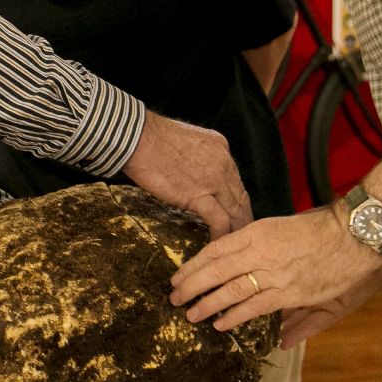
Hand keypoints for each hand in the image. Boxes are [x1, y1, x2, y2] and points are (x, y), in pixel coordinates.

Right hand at [121, 111, 250, 237]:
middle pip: (240, 197)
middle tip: (242, 234)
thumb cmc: (151, 137)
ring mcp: (213, 180)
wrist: (138, 138)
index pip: (235, 179)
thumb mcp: (186, 139)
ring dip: (236, 229)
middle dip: (243, 218)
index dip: (237, 198)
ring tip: (233, 244)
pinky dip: (220, 235)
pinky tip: (216, 244)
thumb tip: (194, 173)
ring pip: (235, 210)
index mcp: (220, 148)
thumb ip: (198, 156)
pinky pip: (219, 220)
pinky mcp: (198, 195)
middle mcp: (223, 163)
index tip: (236, 212)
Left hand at [170, 204, 381, 339]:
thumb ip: (255, 241)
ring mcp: (274, 273)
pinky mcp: (290, 292)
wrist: (352, 235)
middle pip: (216, 269)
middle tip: (174, 297)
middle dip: (192, 285)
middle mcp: (261, 251)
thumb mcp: (280, 226)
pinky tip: (221, 323)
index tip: (178, 276)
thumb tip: (232, 254)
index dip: (194, 265)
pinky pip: (255, 306)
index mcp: (257, 232)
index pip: (215, 249)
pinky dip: (235, 315)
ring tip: (191, 313)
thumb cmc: (319, 228)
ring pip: (231, 289)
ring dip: (208, 303)